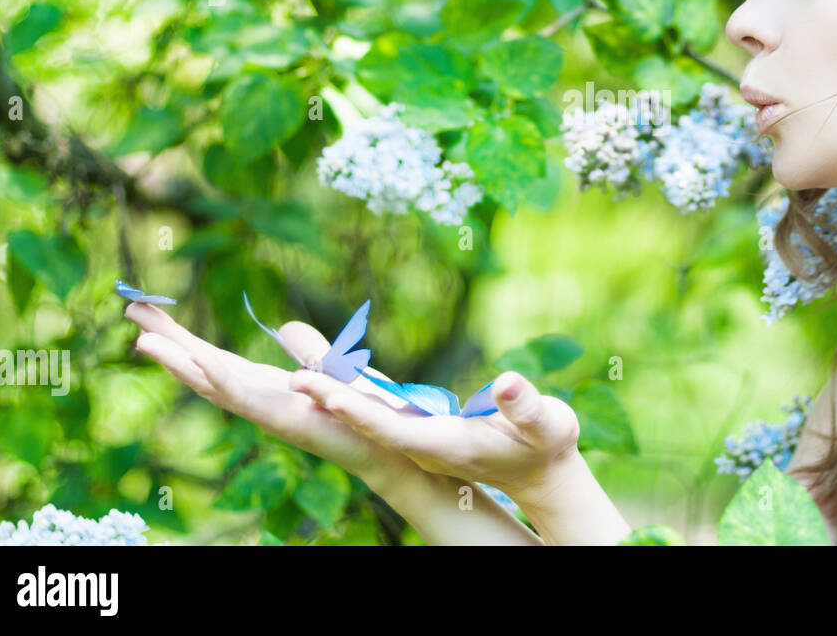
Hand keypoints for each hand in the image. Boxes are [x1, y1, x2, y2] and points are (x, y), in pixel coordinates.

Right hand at [124, 301, 434, 492]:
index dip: (181, 334)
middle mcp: (257, 399)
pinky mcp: (284, 421)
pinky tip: (200, 360)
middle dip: (167, 341)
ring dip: (179, 363)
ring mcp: (265, 412)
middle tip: (130, 309)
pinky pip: (247, 398)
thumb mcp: (330, 367)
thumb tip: (286, 326)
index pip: (213, 355)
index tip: (149, 307)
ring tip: (144, 340)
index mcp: (264, 384)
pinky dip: (221, 379)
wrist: (387, 445)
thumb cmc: (359, 410)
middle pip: (202, 366)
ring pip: (213, 384)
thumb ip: (306, 348)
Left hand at [287, 367, 580, 501]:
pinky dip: (346, 390)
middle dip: (327, 402)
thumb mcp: (547, 424)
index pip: (391, 429)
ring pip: (363, 414)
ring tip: (291, 367)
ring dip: (327, 394)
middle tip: (289, 376)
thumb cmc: (548, 444)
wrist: (542, 470)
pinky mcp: (418, 426)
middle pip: (364, 423)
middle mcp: (421, 443)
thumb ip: (526, 406)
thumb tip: (506, 383)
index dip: (357, 412)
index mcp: (445, 444)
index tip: (324, 394)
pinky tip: (324, 371)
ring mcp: (417, 436)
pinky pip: (372, 407)